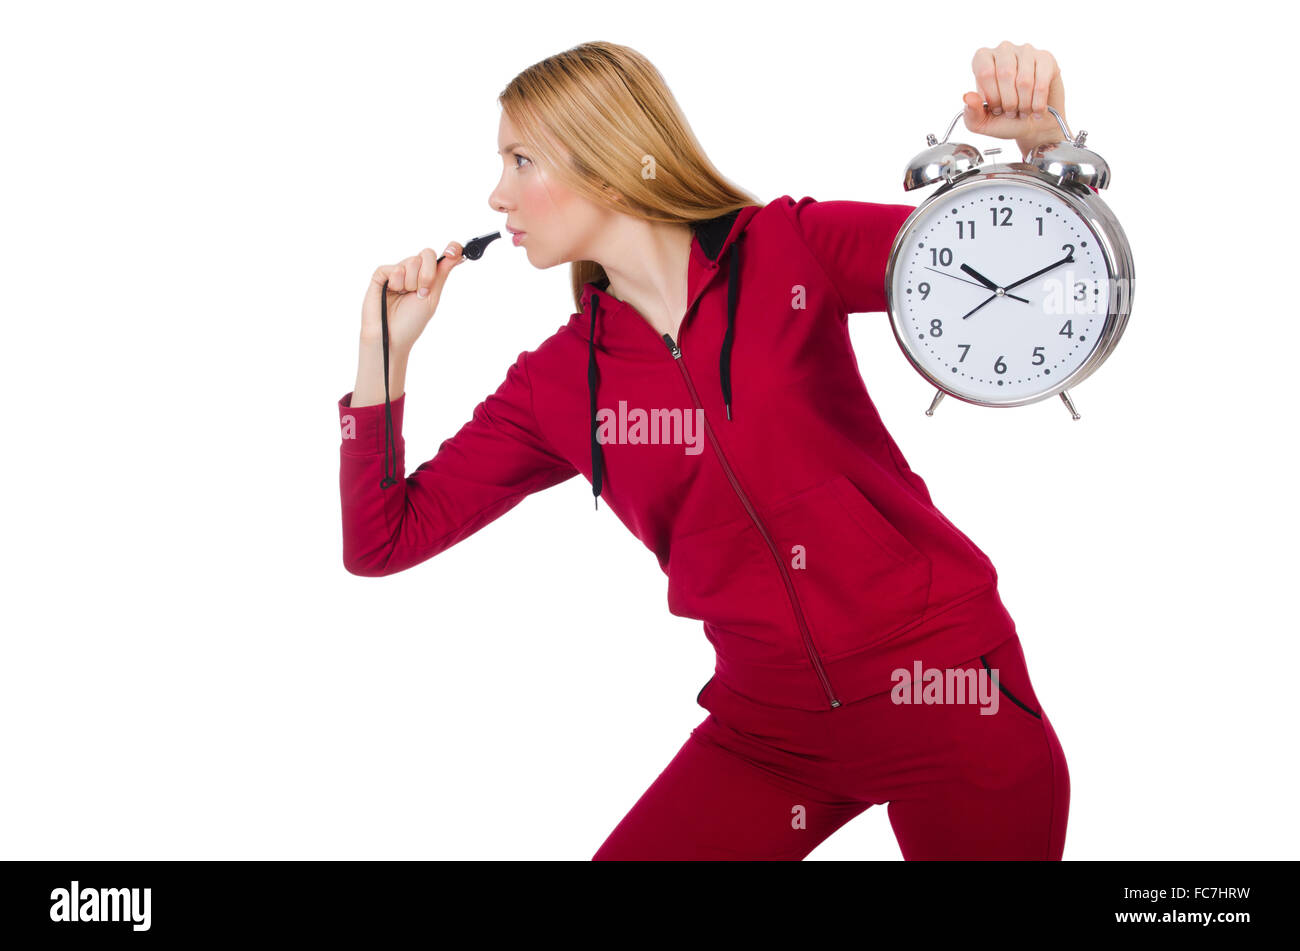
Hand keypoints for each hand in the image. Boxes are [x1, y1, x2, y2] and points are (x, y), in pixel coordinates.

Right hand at [360, 242, 463, 351]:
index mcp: (426, 277)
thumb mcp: (432, 297)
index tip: (453, 252)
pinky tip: (392, 292)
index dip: (449, 250)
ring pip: (412, 261)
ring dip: (411, 283)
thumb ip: (441, 274)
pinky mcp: (381, 274)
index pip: (438, 257)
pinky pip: (395, 268)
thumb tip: (457, 255)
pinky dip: (397, 282)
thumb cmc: (410, 322)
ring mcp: (396, 272)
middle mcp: (412, 272)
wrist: (391, 337)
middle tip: (421, 293)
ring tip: (403, 295)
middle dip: (427, 276)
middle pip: (426, 255)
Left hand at [960, 41, 1066, 158]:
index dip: (992, 96)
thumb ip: (971, 113)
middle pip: (1005, 74)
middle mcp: (1003, 50)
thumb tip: (967, 97)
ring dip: (1024, 104)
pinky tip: (1037, 110)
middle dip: (1009, 102)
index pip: (985, 72)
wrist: (1033, 126)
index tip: (996, 109)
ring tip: (1023, 111)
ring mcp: (1026, 51)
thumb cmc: (1005, 120)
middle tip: (1011, 112)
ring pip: (1024, 80)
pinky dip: (1038, 103)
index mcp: (983, 60)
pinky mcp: (1046, 59)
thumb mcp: (982, 123)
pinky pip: (1041, 82)